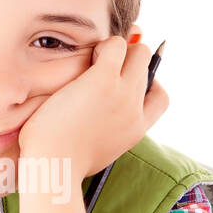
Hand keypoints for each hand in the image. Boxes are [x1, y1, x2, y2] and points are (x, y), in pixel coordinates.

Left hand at [17, 30, 169, 179]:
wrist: (53, 167)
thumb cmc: (60, 164)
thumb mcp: (92, 153)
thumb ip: (102, 136)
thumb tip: (95, 125)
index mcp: (135, 131)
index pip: (159, 98)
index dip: (146, 83)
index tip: (125, 80)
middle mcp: (135, 111)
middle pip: (148, 68)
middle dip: (130, 58)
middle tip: (104, 62)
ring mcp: (123, 94)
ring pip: (138, 51)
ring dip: (118, 48)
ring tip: (93, 60)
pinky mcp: (104, 80)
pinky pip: (115, 45)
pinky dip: (103, 45)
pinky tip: (85, 58)